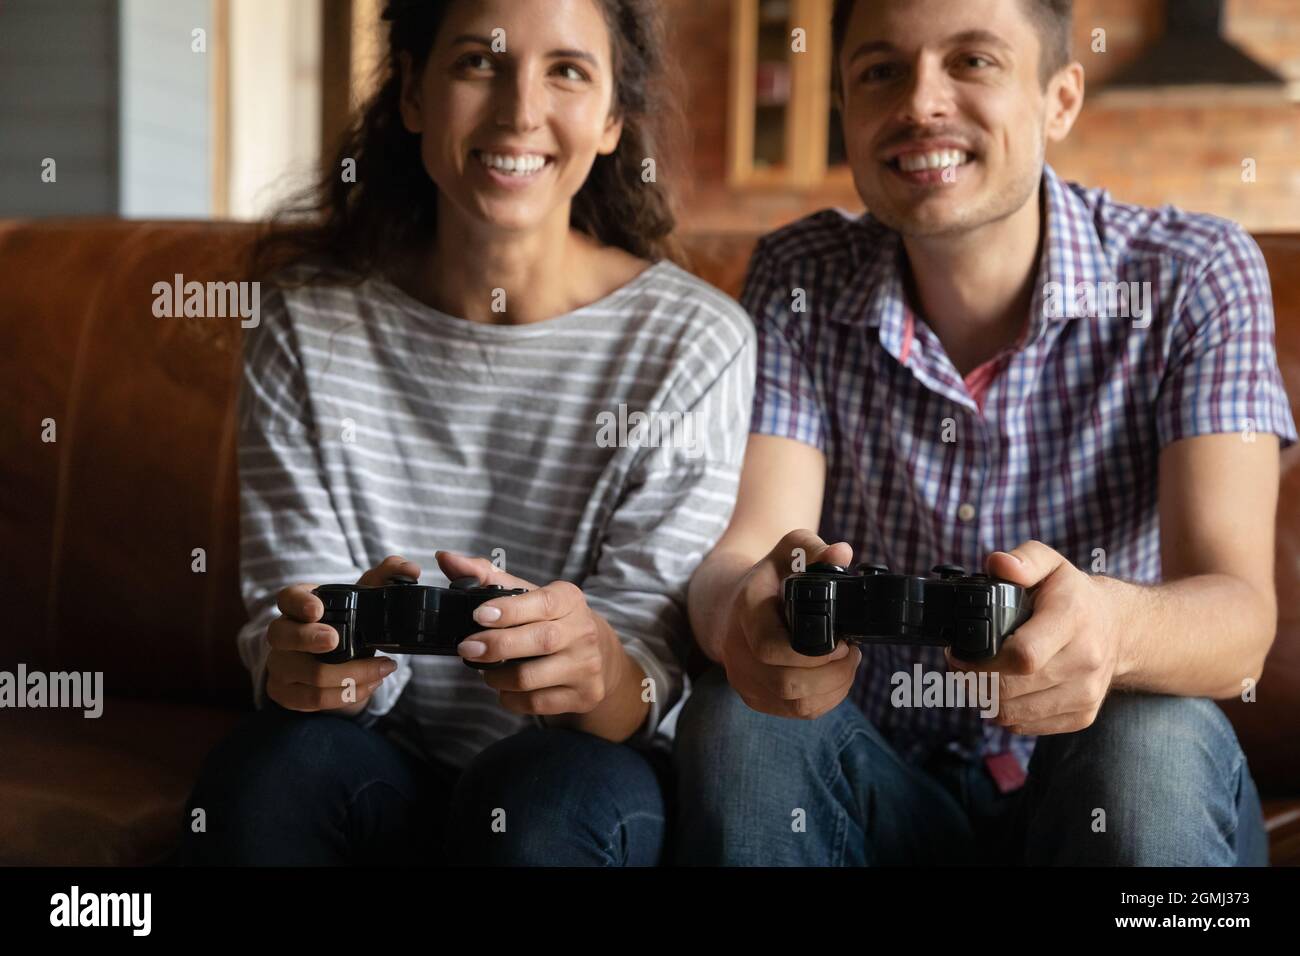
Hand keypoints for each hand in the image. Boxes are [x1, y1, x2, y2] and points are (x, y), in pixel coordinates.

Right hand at [263, 555, 409, 714]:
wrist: (335, 659)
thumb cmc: (348, 621)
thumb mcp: (366, 595)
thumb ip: (389, 575)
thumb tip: (411, 569)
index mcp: (297, 605)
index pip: (287, 598)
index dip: (299, 603)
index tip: (318, 610)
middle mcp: (281, 634)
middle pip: (283, 636)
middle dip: (310, 639)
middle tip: (337, 640)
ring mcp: (280, 665)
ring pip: (309, 675)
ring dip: (352, 674)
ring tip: (383, 669)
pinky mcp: (286, 693)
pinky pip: (315, 700)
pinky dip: (348, 695)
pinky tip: (370, 684)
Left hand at [435, 551, 628, 715]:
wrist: (598, 656)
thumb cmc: (551, 621)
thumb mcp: (527, 595)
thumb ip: (486, 576)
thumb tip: (445, 558)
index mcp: (570, 599)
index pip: (543, 603)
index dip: (510, 611)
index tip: (478, 615)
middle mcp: (583, 631)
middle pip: (540, 641)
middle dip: (497, 646)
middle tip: (466, 649)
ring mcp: (586, 666)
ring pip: (532, 678)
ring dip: (497, 677)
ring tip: (486, 670)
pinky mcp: (584, 695)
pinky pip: (536, 704)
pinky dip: (511, 698)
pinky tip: (505, 688)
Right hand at [721, 530, 862, 719]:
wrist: (730, 607)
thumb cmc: (768, 579)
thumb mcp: (788, 552)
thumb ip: (814, 549)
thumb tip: (842, 554)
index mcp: (746, 612)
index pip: (770, 648)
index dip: (813, 654)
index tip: (843, 643)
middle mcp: (738, 651)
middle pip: (788, 684)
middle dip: (833, 674)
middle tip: (852, 653)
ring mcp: (744, 679)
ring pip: (796, 704)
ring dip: (834, 688)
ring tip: (848, 664)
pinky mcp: (755, 698)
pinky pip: (797, 712)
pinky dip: (826, 700)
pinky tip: (835, 679)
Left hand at [944, 541, 1121, 734]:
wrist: (1119, 628)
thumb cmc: (1073, 595)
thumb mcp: (1050, 563)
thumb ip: (1024, 560)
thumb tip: (999, 564)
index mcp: (1073, 619)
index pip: (1023, 655)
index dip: (981, 661)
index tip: (958, 653)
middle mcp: (1085, 659)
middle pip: (1012, 689)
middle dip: (974, 681)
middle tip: (959, 668)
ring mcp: (1086, 692)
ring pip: (1016, 713)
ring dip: (984, 701)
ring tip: (974, 680)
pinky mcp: (1083, 715)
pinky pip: (1029, 726)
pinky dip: (1006, 715)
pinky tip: (1000, 695)